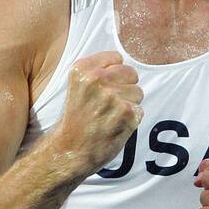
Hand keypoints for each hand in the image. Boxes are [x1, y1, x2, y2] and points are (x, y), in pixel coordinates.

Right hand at [54, 51, 143, 175]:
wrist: (69, 151)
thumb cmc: (75, 119)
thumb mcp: (76, 87)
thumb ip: (97, 72)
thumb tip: (124, 64)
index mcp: (82, 69)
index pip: (116, 58)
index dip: (113, 74)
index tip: (102, 89)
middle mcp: (96, 80)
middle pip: (131, 73)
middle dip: (125, 88)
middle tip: (108, 105)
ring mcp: (112, 97)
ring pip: (138, 92)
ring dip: (129, 105)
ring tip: (110, 117)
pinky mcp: (125, 113)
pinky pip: (139, 111)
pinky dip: (131, 121)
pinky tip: (114, 126)